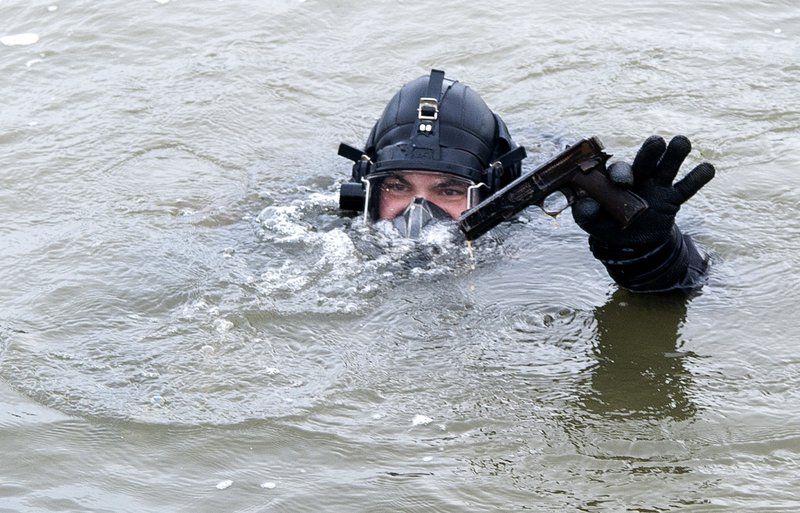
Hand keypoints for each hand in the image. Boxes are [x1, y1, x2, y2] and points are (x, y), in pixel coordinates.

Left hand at [572, 135, 714, 250]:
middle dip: (650, 152)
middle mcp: (638, 176)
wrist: (627, 242)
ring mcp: (657, 186)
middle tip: (656, 142)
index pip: (618, 170)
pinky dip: (697, 178)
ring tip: (682, 142)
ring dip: (675, 154)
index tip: (623, 183)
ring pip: (667, 167)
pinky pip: (686, 188)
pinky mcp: (672, 199)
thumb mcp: (589, 220)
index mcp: (615, 178)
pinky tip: (708, 168)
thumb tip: (586, 204)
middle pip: (645, 160)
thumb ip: (585, 211)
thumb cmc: (604, 223)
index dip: (621, 174)